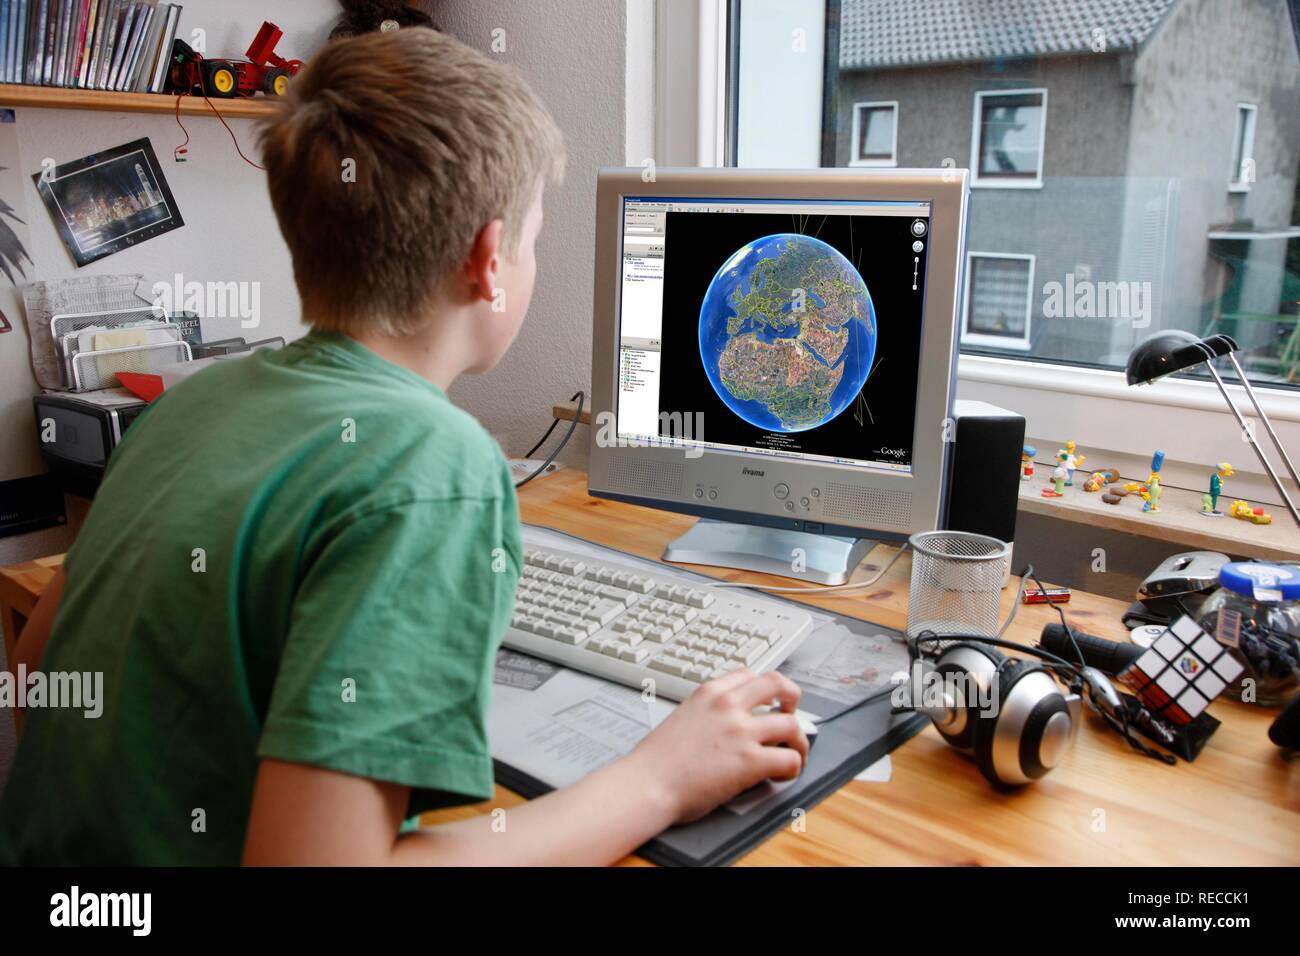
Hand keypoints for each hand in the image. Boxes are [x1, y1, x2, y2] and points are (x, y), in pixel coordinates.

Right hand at [630, 669, 807, 823]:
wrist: (646, 783)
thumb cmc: (655, 761)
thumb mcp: (681, 718)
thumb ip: (707, 715)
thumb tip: (724, 730)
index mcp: (709, 693)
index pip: (748, 674)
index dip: (763, 689)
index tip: (768, 702)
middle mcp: (728, 705)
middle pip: (778, 684)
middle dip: (792, 699)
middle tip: (792, 716)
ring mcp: (741, 731)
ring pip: (791, 725)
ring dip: (799, 741)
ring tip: (795, 754)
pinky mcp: (750, 760)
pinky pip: (789, 759)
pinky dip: (793, 768)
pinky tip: (782, 776)